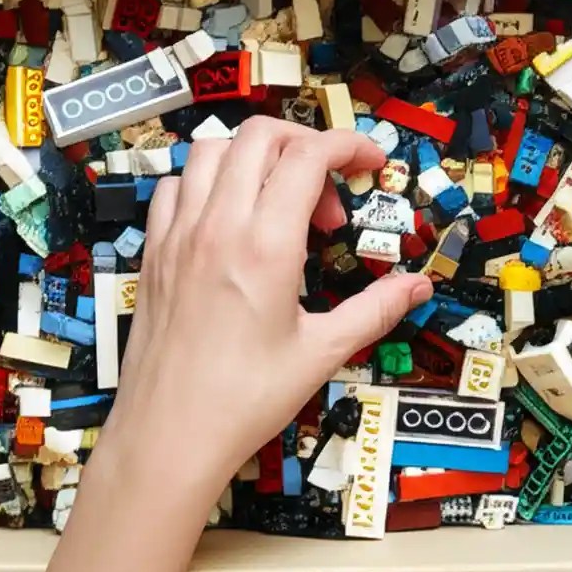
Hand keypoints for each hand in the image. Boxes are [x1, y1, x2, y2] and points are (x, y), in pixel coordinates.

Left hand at [101, 116, 432, 494]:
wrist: (169, 435)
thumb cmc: (243, 401)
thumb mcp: (321, 353)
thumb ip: (374, 310)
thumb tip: (417, 287)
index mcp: (265, 246)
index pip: (308, 156)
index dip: (347, 145)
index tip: (370, 163)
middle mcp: (217, 226)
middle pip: (260, 136)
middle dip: (305, 146)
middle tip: (328, 197)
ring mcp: (178, 235)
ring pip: (212, 149)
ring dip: (254, 157)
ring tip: (279, 202)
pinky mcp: (154, 252)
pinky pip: (175, 186)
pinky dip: (207, 181)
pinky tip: (228, 218)